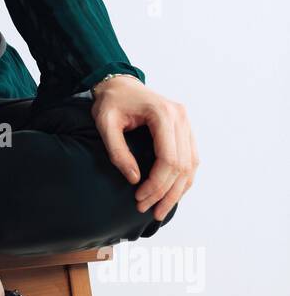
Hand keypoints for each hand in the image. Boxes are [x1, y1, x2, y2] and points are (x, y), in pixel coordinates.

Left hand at [91, 76, 198, 220]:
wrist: (120, 84)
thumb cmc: (111, 102)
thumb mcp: (105, 124)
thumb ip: (117, 151)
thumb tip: (134, 179)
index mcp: (163, 113)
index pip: (168, 158)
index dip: (156, 184)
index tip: (139, 198)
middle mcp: (180, 117)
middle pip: (182, 165)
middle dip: (166, 193)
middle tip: (149, 211)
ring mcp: (186, 122)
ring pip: (191, 165)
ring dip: (178, 191)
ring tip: (161, 210)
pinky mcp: (184, 129)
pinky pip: (190, 159)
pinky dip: (183, 179)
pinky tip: (171, 194)